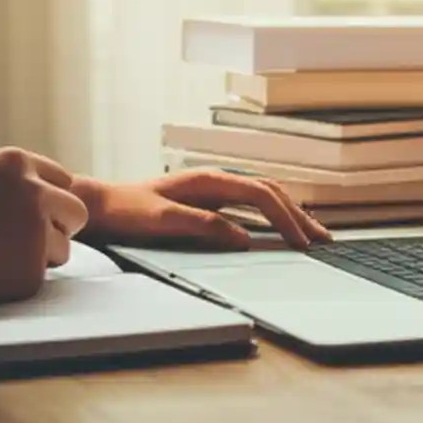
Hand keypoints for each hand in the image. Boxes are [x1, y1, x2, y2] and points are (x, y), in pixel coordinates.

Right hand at [0, 147, 88, 306]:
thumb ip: (13, 184)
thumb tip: (53, 194)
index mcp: (17, 163)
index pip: (62, 180)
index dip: (51, 197)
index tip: (44, 209)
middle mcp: (34, 192)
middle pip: (76, 211)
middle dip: (61, 225)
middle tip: (39, 236)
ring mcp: (35, 231)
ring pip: (62, 247)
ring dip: (40, 254)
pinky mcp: (30, 270)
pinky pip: (40, 274)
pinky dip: (19, 276)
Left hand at [74, 171, 331, 250]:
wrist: (99, 205)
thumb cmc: (125, 212)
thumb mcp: (161, 221)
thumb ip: (203, 225)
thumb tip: (244, 237)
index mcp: (209, 180)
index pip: (261, 196)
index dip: (285, 219)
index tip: (301, 243)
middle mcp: (215, 179)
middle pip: (270, 192)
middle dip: (299, 215)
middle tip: (323, 241)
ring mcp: (212, 188)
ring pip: (264, 195)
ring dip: (290, 213)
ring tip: (312, 235)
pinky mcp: (208, 199)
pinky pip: (250, 204)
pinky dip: (273, 214)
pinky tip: (280, 228)